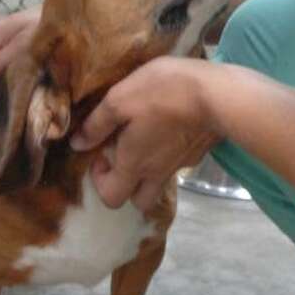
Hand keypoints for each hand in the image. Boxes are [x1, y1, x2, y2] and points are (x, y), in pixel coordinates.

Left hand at [70, 57, 222, 210]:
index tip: (101, 153)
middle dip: (126, 185)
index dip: (100, 181)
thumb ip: (96, 124)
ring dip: (148, 171)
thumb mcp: (119, 100)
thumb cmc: (161, 92)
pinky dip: (169, 154)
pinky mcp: (199, 153)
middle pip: (139, 201)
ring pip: (160, 183)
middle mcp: (157, 173)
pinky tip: (170, 128)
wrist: (217, 94)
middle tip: (122, 154)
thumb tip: (77, 144)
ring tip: (145, 140)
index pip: (111, 198)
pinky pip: (178, 163)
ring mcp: (181, 165)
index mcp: (134, 165)